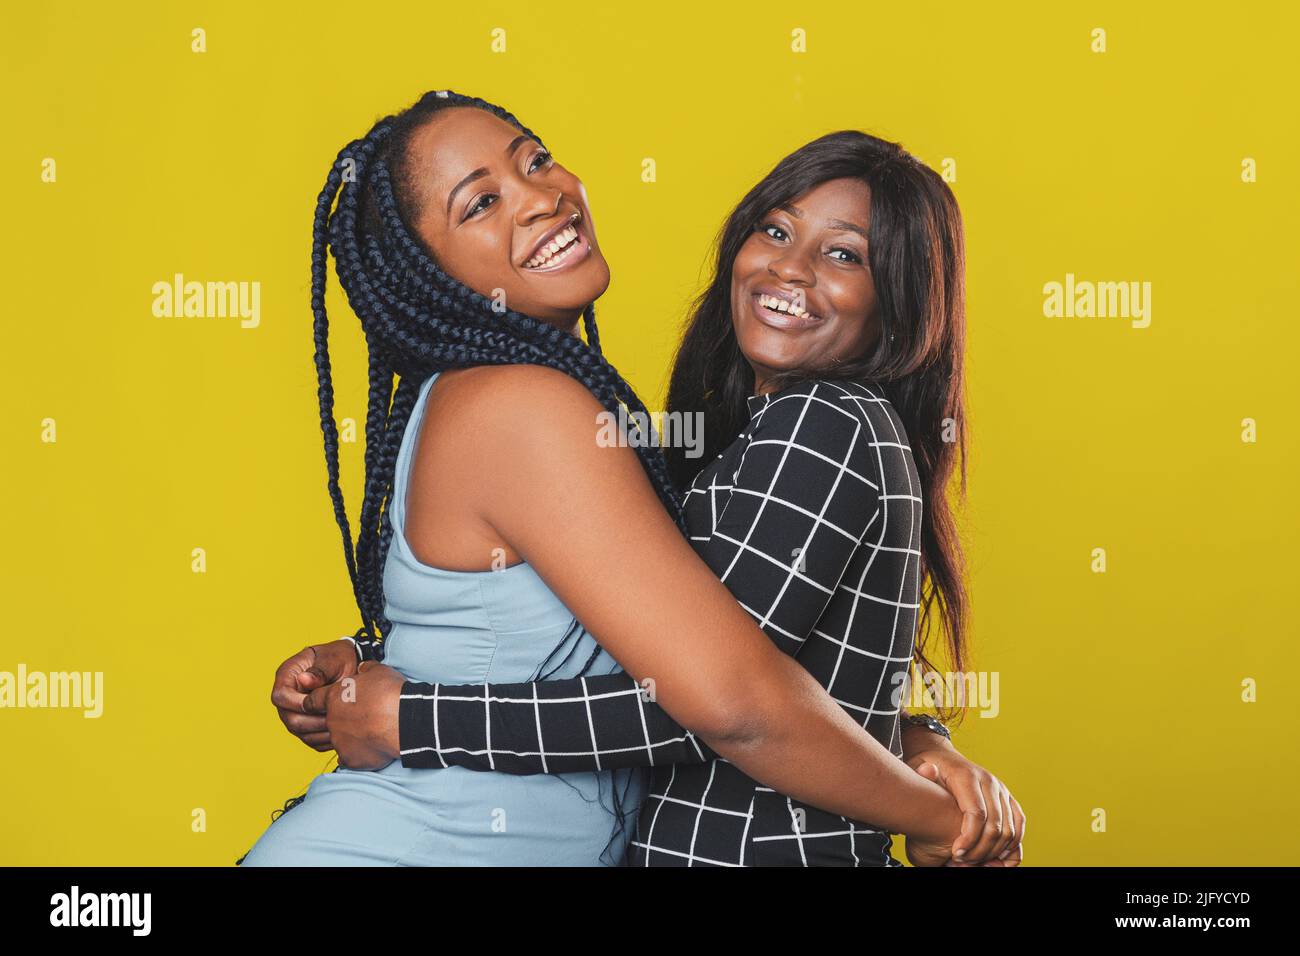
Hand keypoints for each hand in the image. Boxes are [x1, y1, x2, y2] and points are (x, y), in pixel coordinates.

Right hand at [270, 639, 359, 750]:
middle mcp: (287, 697)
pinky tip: (343, 730)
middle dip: (313, 721)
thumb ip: (319, 671)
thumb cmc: (340, 658)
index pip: (280, 696)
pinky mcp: (307, 726)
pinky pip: (312, 740)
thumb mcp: (333, 658)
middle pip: (290, 719)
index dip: (297, 703)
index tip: (319, 702)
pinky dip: (326, 739)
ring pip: (301, 733)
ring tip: (343, 723)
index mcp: (287, 675)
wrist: (353, 664)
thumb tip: (303, 680)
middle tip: (336, 716)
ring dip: (321, 732)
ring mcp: (295, 712)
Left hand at [302, 660, 404, 770]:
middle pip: (329, 721)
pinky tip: (371, 747)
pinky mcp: (350, 759)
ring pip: (339, 740)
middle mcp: (332, 720)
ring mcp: (339, 742)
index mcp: (334, 697)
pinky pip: (349, 757)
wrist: (404, 720)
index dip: (318, 701)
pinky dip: (358, 753)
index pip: (312, 701)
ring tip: (372, 732)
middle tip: (362, 717)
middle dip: (342, 719)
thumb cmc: (390, 694)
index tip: (326, 703)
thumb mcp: (378, 671)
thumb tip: (362, 668)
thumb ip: (365, 669)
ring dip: (351, 736)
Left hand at [908, 749, 1025, 866]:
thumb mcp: (919, 768)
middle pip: (995, 826)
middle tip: (962, 862)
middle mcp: (989, 782)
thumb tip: (929, 770)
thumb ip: (923, 773)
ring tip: (975, 861)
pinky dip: (1011, 844)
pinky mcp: (1008, 798)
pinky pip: (1018, 824)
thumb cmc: (927, 768)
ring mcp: (1001, 790)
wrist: (941, 757)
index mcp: (968, 775)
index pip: (977, 814)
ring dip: (995, 851)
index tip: (955, 853)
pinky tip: (996, 857)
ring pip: (1010, 829)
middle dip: (980, 850)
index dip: (969, 839)